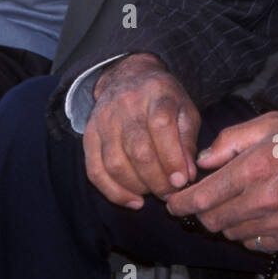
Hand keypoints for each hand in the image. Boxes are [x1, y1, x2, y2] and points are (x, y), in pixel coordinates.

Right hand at [84, 53, 200, 208]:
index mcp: (156, 93)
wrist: (128, 77)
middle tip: (170, 193)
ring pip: (115, 162)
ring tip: (154, 194)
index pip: (161, 126)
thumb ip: (188, 142)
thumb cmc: (163, 100)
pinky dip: (113, 192)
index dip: (171, 158)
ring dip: (137, 187)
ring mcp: (104, 119)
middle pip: (138, 149)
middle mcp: (127, 104)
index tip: (181, 181)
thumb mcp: (185, 111)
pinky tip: (133, 201)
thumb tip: (186, 175)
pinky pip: (95, 170)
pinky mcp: (89, 134)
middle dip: (156, 179)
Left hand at [166, 113, 277, 252]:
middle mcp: (264, 200)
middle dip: (201, 212)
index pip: (203, 197)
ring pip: (231, 233)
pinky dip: (248, 232)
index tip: (172, 203)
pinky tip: (256, 214)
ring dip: (225, 221)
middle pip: (212, 220)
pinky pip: (254, 243)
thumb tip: (203, 160)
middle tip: (203, 199)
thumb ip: (230, 141)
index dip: (181, 203)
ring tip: (236, 202)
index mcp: (255, 168)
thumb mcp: (270, 123)